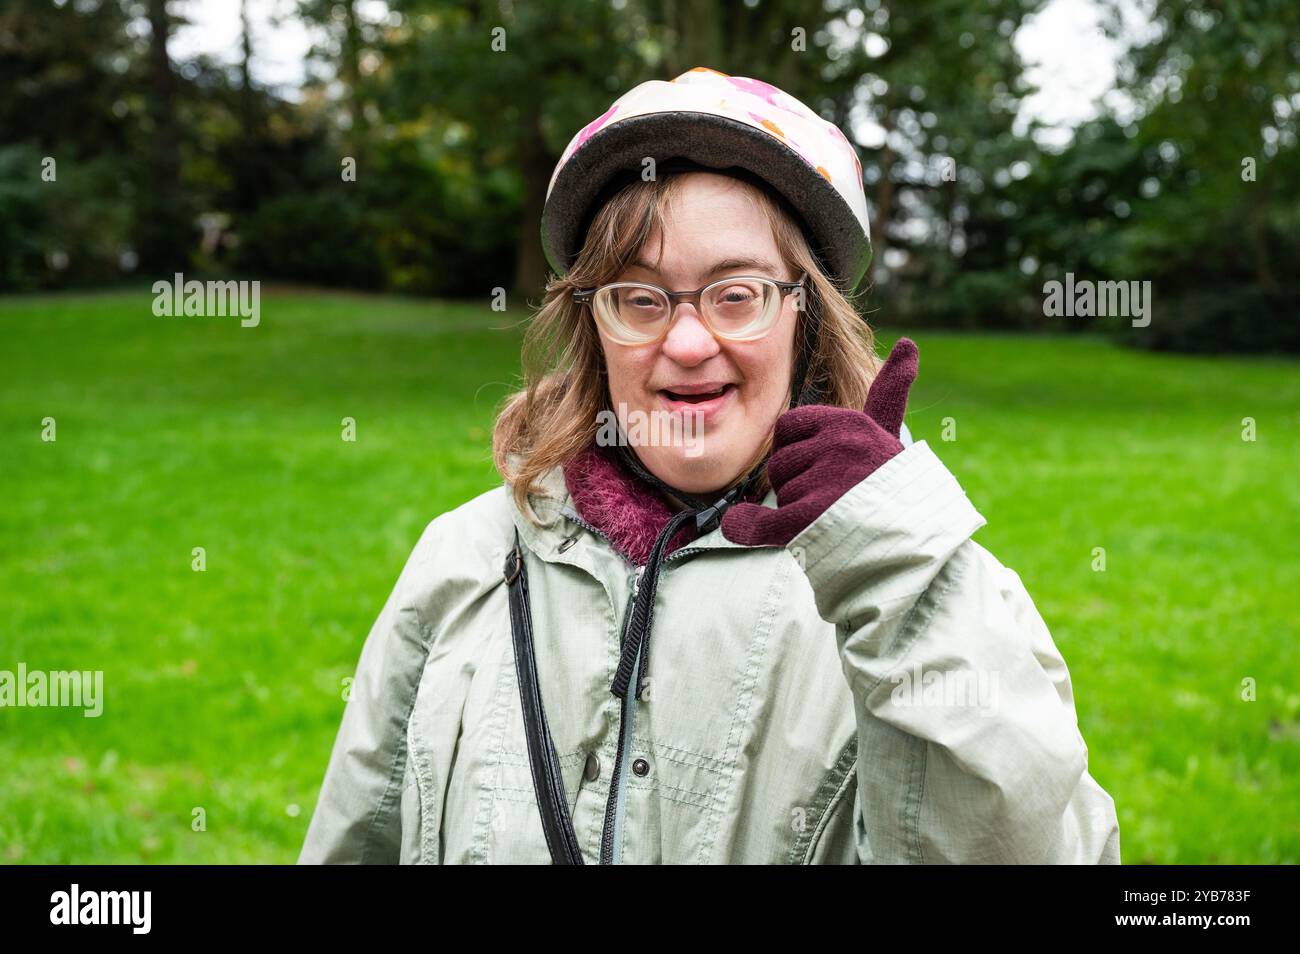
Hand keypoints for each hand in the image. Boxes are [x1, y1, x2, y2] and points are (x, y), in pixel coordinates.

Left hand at [720, 337, 918, 547]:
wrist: (912, 538)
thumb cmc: (890, 484)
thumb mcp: (886, 431)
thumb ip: (890, 390)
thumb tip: (908, 344)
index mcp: (848, 422)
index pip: (787, 426)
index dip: (798, 450)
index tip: (829, 465)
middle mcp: (840, 446)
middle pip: (779, 462)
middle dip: (796, 482)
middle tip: (834, 497)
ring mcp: (829, 481)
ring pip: (780, 494)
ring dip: (798, 510)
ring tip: (836, 516)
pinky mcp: (816, 519)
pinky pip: (761, 522)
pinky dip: (746, 527)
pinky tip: (738, 526)